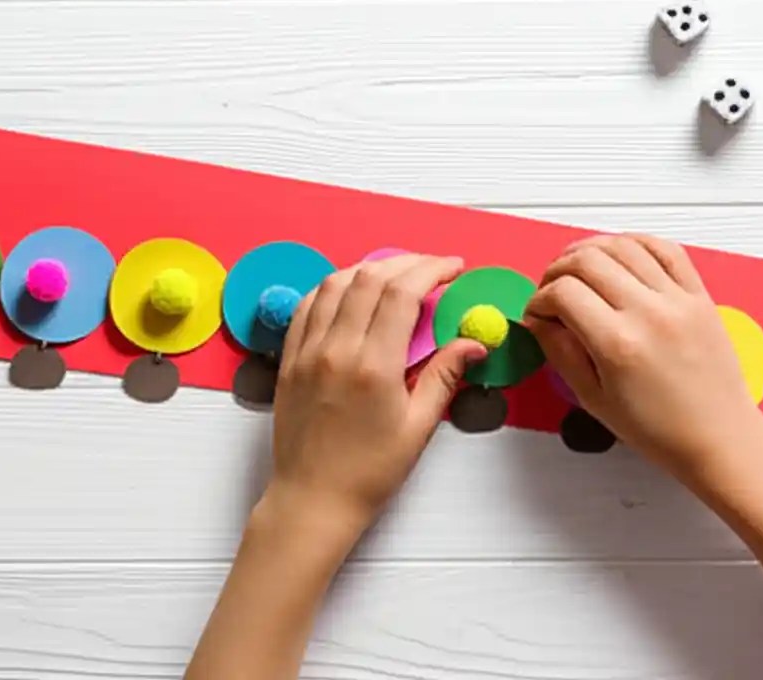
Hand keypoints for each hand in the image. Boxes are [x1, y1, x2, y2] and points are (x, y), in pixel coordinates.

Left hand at [268, 254, 486, 533]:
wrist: (313, 500)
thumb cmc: (369, 472)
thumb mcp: (418, 427)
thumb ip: (444, 376)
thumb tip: (474, 342)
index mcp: (373, 366)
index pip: (402, 293)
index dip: (431, 270)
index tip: (453, 267)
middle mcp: (336, 350)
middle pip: (370, 278)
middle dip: (406, 262)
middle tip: (431, 267)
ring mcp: (307, 352)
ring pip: (333, 284)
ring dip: (368, 268)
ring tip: (394, 274)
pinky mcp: (289, 360)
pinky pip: (306, 306)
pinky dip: (331, 288)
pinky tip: (350, 291)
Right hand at [524, 234, 762, 479]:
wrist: (719, 437)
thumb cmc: (658, 430)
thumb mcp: (594, 400)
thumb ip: (562, 354)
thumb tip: (540, 321)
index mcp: (618, 344)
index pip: (563, 292)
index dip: (539, 299)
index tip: (538, 314)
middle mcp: (648, 312)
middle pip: (587, 260)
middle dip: (557, 270)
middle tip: (551, 290)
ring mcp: (678, 299)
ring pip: (623, 245)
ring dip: (590, 249)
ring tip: (577, 267)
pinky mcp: (700, 294)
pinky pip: (665, 248)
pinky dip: (635, 241)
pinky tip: (619, 253)